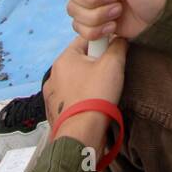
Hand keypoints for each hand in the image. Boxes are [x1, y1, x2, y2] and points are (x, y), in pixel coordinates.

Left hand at [45, 36, 127, 157]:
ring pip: (75, 80)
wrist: (83, 132)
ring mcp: (51, 95)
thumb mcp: (113, 64)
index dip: (103, 43)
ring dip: (87, 82)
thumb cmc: (96, 95)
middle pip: (80, 60)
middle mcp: (53, 74)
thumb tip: (120, 38)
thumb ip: (118, 45)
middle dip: (96, 65)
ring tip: (102, 92)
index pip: (86, 40)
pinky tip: (92, 104)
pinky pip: (70, 98)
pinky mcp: (54, 111)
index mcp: (64, 59)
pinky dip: (80, 98)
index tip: (113, 54)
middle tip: (110, 74)